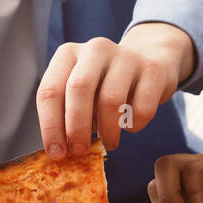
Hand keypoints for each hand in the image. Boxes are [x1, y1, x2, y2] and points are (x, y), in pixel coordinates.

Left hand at [37, 24, 192, 157]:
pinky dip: (134, 125)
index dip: (50, 127)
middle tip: (80, 151)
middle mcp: (95, 49)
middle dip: (76, 127)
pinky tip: (130, 126)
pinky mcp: (153, 69)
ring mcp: (126, 56)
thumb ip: (67, 115)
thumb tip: (61, 150)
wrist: (150, 61)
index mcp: (68, 54)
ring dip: (107, 131)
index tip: (56, 153)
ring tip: (109, 143)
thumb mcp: (81, 93)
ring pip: (110, 100)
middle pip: (78, 89)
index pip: (50, 91)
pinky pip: (141, 108)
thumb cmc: (106, 85)